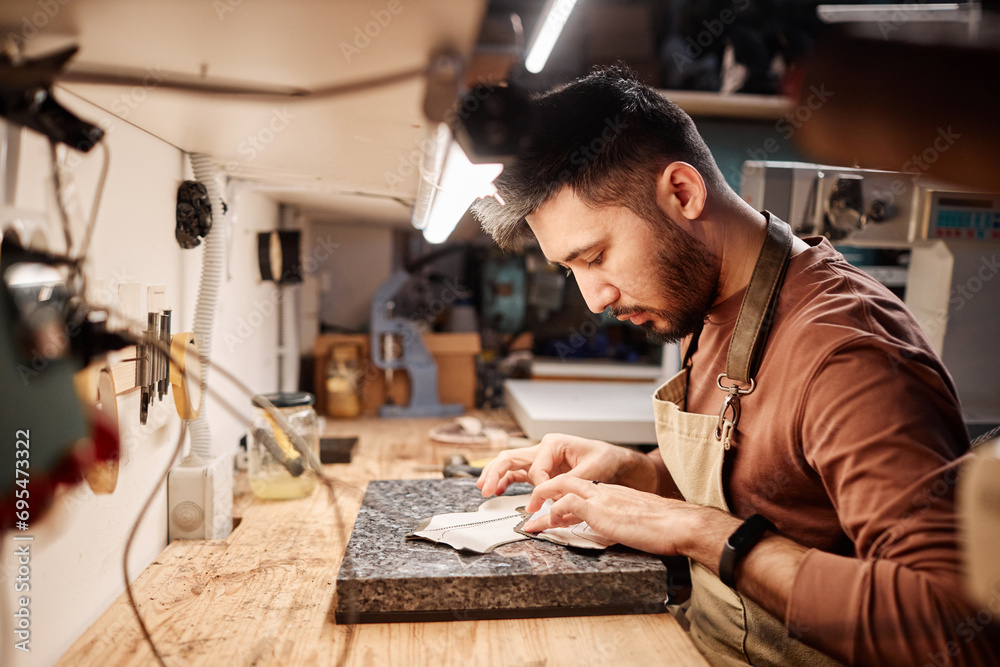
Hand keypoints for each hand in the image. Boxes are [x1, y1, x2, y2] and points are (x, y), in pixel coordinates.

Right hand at [476, 433, 658, 497]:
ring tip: (484, 489)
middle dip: (496, 473)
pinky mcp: (541, 469)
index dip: (538, 487)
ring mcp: (540, 459)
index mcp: (554, 443)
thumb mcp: (593, 470)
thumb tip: (553, 497)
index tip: (542, 502)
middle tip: (486, 488)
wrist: (614, 461)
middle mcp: (543, 448)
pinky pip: (518, 474)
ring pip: (510, 464)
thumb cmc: (605, 460)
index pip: (536, 467)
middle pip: (511, 458)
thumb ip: (571, 482)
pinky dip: (506, 481)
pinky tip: (497, 490)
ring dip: (495, 476)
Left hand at [521, 475, 718, 556]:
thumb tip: (615, 534)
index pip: (581, 490)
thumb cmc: (667, 528)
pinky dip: (552, 513)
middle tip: (531, 510)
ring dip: (541, 502)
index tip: (553, 514)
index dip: (563, 500)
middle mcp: (605, 491)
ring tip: (530, 521)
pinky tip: (546, 524)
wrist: (680, 524)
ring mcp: (601, 498)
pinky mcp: (600, 510)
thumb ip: (621, 524)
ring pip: (561, 487)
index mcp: (613, 494)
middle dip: (544, 492)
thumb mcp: (636, 523)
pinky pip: (568, 504)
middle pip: (565, 481)